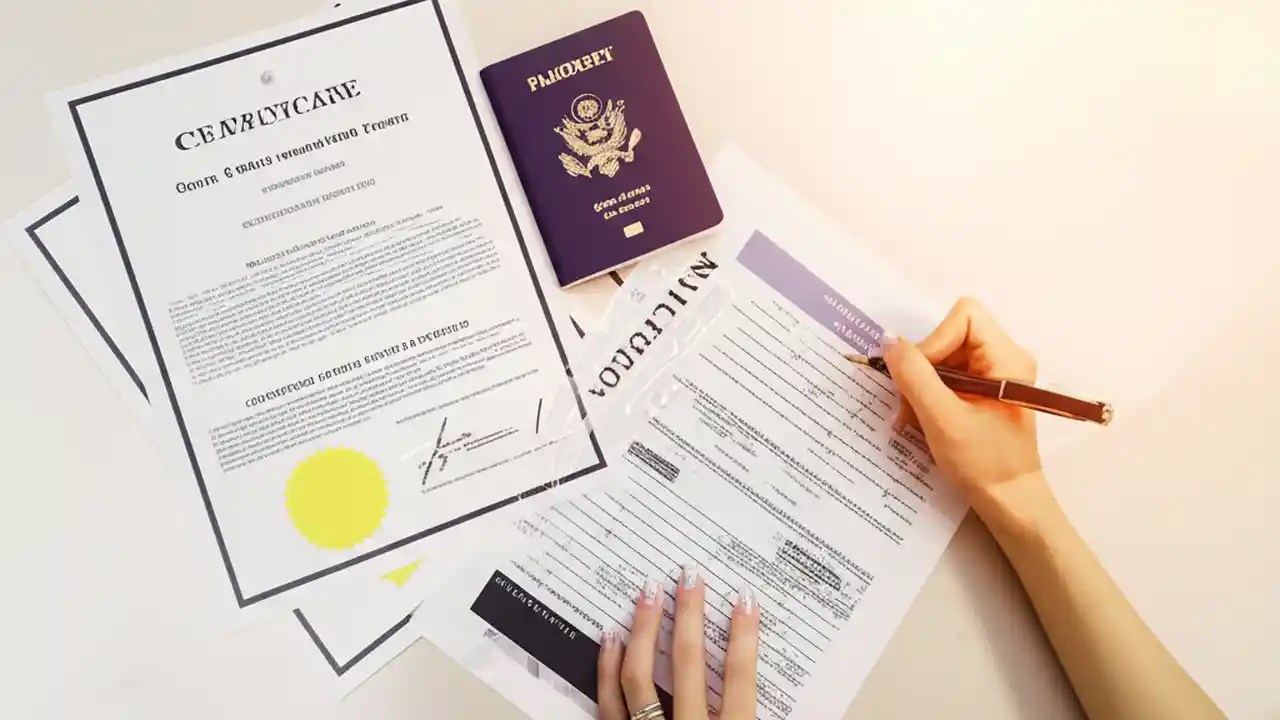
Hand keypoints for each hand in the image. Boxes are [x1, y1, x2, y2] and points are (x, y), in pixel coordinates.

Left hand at [596, 568, 759, 719]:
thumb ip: (761, 714)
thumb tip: (777, 689)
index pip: (739, 679)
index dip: (744, 636)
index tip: (744, 598)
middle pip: (687, 666)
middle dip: (689, 616)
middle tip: (689, 577)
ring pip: (640, 679)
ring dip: (644, 632)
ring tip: (648, 595)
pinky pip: (609, 704)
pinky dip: (608, 670)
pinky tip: (612, 640)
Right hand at [880, 298, 1043, 512]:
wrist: (1009, 500)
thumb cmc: (983, 462)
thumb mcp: (942, 418)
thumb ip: (914, 375)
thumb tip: (888, 340)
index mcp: (1007, 358)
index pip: (964, 316)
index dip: (935, 340)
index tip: (922, 378)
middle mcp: (1006, 357)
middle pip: (951, 334)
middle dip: (923, 366)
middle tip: (908, 402)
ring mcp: (996, 374)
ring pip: (945, 355)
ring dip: (921, 383)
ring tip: (912, 416)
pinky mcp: (986, 390)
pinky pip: (949, 375)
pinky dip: (929, 393)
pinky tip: (921, 418)